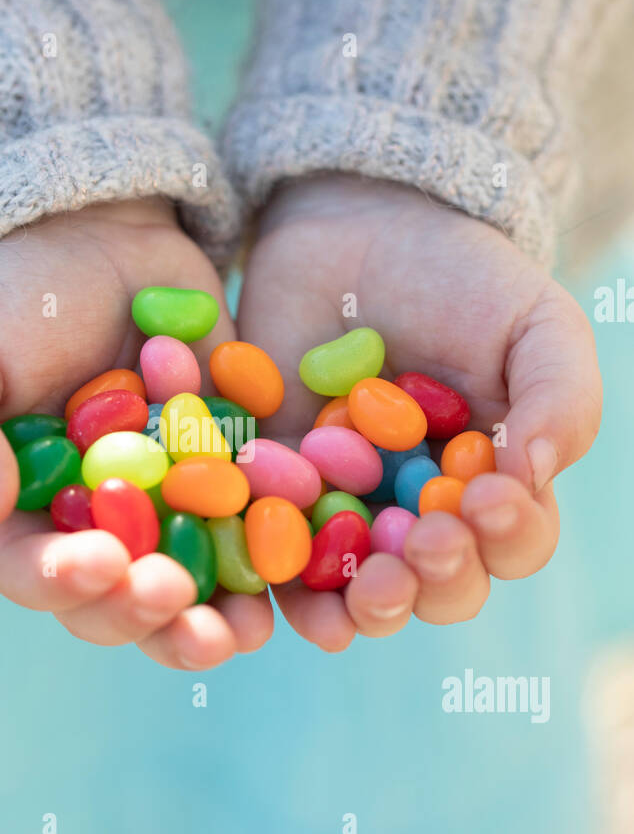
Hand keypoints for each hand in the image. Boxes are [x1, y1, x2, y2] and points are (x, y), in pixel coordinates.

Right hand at [0, 198, 272, 667]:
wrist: (96, 235)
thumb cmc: (8, 295)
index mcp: (20, 514)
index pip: (30, 570)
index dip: (63, 582)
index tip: (103, 566)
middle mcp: (94, 529)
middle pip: (114, 600)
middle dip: (145, 615)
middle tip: (177, 603)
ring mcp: (165, 512)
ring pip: (188, 591)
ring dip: (212, 622)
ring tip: (242, 630)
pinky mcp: (228, 480)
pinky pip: (252, 532)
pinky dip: (273, 558)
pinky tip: (300, 568)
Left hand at [237, 173, 601, 650]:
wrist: (350, 226)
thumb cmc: (459, 277)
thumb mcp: (534, 323)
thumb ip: (558, 398)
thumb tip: (534, 478)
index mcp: (495, 487)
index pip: (515, 540)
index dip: (507, 535)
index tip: (486, 498)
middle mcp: (424, 517)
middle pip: (442, 587)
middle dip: (439, 581)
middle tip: (423, 547)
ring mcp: (347, 514)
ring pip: (363, 593)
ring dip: (371, 606)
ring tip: (369, 590)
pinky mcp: (275, 499)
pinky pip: (278, 563)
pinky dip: (285, 588)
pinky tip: (290, 596)